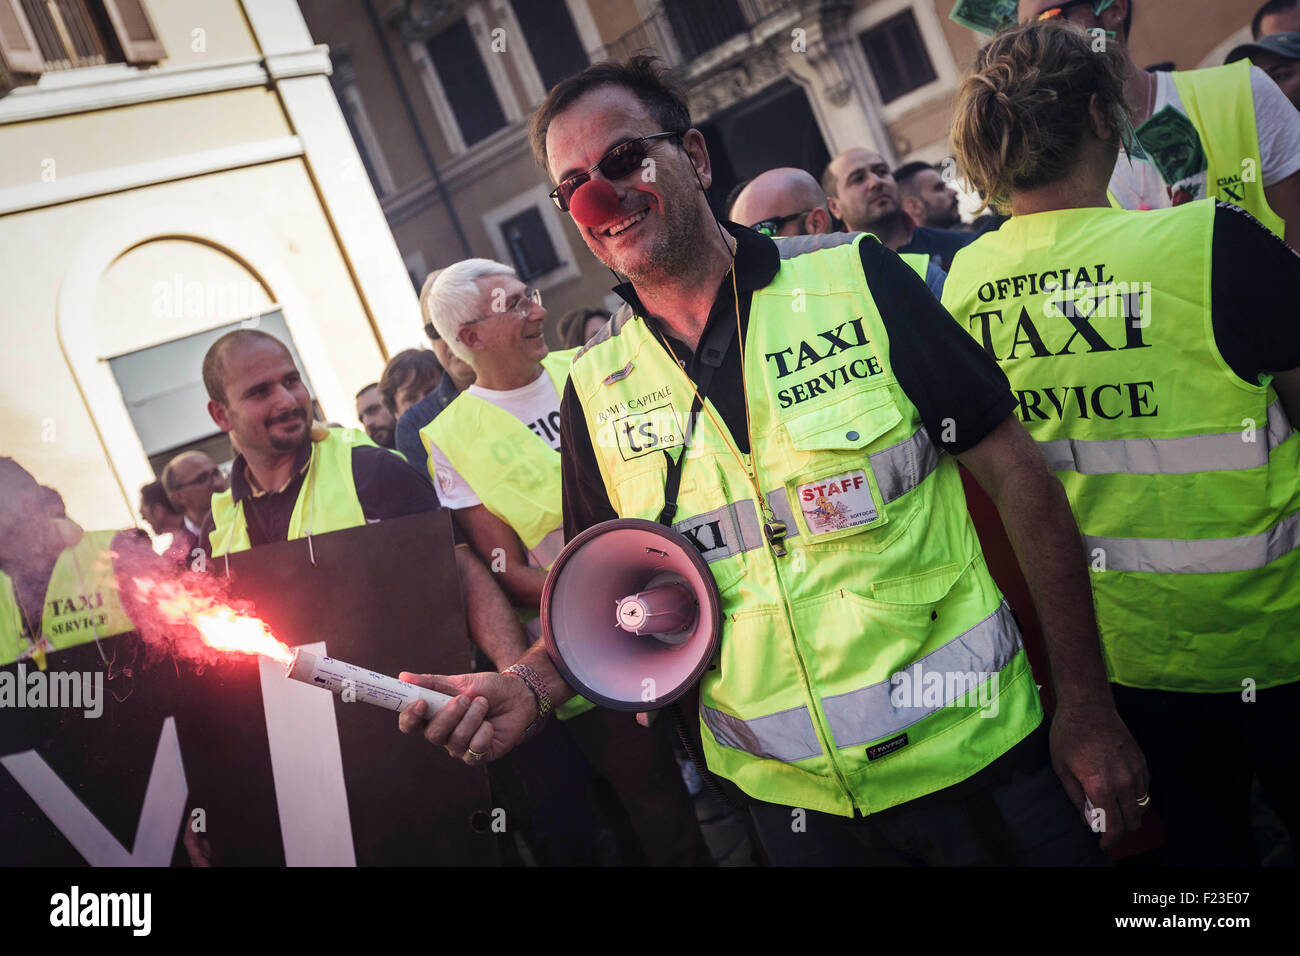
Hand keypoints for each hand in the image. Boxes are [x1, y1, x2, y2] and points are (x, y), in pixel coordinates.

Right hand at [396, 671, 537, 765]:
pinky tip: (491, 724)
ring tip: (483, 703)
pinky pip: (474, 749)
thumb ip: (432, 683)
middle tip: (465, 699)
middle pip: (432, 735)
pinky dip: (484, 732)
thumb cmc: (488, 689)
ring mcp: (460, 747)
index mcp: (434, 716)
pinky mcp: (479, 755)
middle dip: (449, 716)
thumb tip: (403, 677)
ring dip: (472, 718)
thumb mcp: (460, 682)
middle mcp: (444, 734)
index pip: (410, 724)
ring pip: (455, 740)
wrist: (518, 696)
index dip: (410, 717)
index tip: (421, 703)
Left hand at [1049, 701, 1148, 850]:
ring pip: (1141, 806)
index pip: (1111, 824)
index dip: (1109, 840)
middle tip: (1107, 828)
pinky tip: (1122, 793)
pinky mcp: (1142, 761)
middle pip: (1131, 820)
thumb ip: (1076, 797)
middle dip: (1119, 830)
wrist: (1088, 706)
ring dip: (1129, 814)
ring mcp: (1135, 771)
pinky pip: (1145, 789)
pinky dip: (1136, 797)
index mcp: (1100, 785)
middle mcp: (1122, 781)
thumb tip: (1088, 818)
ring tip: (1114, 810)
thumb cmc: (1069, 735)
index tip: (1103, 845)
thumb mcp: (1062, 768)